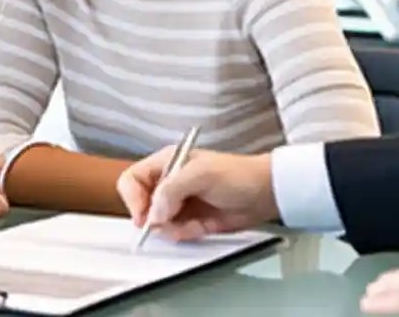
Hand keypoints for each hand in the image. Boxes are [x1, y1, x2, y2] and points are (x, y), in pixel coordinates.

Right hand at [117, 147, 276, 241]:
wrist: (265, 193)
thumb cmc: (238, 174)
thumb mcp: (201, 174)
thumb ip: (172, 190)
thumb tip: (154, 212)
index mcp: (167, 163)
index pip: (133, 179)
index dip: (133, 197)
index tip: (144, 213)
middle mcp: (169, 182)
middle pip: (141, 203)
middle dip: (149, 216)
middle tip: (163, 223)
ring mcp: (179, 202)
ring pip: (157, 221)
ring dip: (167, 227)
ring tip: (187, 225)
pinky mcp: (191, 220)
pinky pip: (174, 232)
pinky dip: (181, 234)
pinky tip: (196, 228)